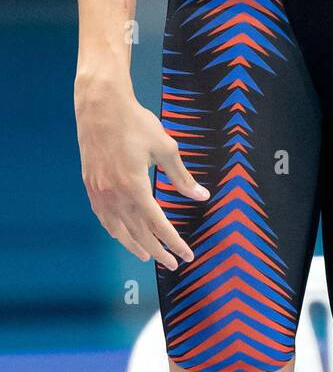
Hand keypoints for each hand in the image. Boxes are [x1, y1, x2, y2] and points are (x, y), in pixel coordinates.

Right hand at [75, 72, 209, 267]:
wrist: (101, 108)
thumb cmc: (136, 123)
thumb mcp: (165, 148)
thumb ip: (181, 177)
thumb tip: (201, 196)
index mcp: (135, 188)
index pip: (158, 225)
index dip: (174, 243)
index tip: (186, 256)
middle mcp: (115, 196)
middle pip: (138, 233)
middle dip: (158, 251)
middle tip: (172, 264)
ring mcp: (99, 193)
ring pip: (118, 230)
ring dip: (135, 246)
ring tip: (148, 256)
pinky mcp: (91, 187)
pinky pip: (104, 219)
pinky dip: (116, 231)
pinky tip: (122, 234)